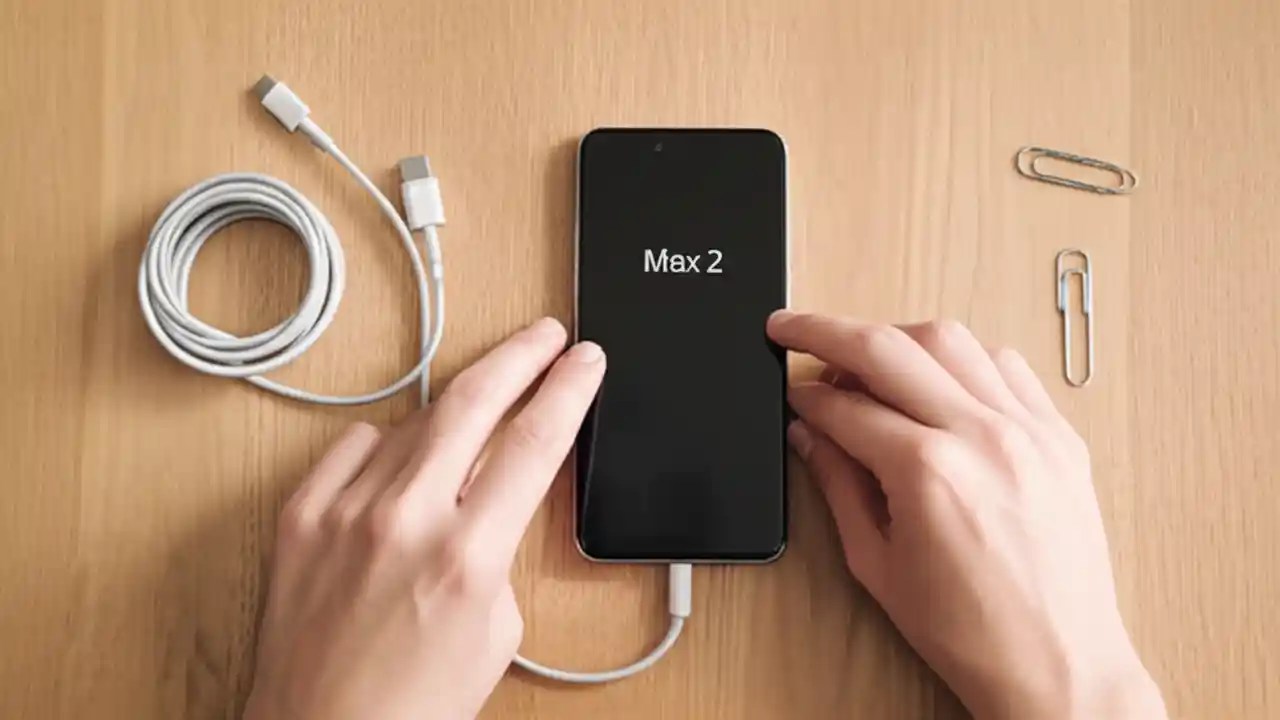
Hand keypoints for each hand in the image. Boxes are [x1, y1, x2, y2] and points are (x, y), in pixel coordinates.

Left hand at [245, 318, 604, 719]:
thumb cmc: (412, 705)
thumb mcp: (497, 629)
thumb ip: (503, 547)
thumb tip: (497, 489)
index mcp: (468, 555)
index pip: (536, 442)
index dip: (569, 389)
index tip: (584, 360)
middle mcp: (405, 520)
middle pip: (476, 401)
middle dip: (520, 356)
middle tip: (544, 335)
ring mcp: (345, 511)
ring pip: (416, 419)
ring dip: (455, 409)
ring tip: (476, 416)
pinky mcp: (300, 515)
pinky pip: (356, 445)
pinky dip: (387, 444)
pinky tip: (401, 460)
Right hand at [768, 312, 1164, 719]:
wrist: (1058, 665)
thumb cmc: (970, 632)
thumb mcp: (876, 563)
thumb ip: (838, 484)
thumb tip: (808, 434)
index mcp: (929, 472)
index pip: (846, 406)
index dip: (806, 394)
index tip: (790, 391)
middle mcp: (982, 435)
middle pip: (889, 347)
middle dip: (829, 331)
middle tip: (794, 329)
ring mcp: (1029, 430)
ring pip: (951, 340)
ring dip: (898, 338)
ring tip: (868, 360)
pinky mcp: (1060, 436)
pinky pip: (1007, 366)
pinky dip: (963, 358)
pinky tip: (937, 379)